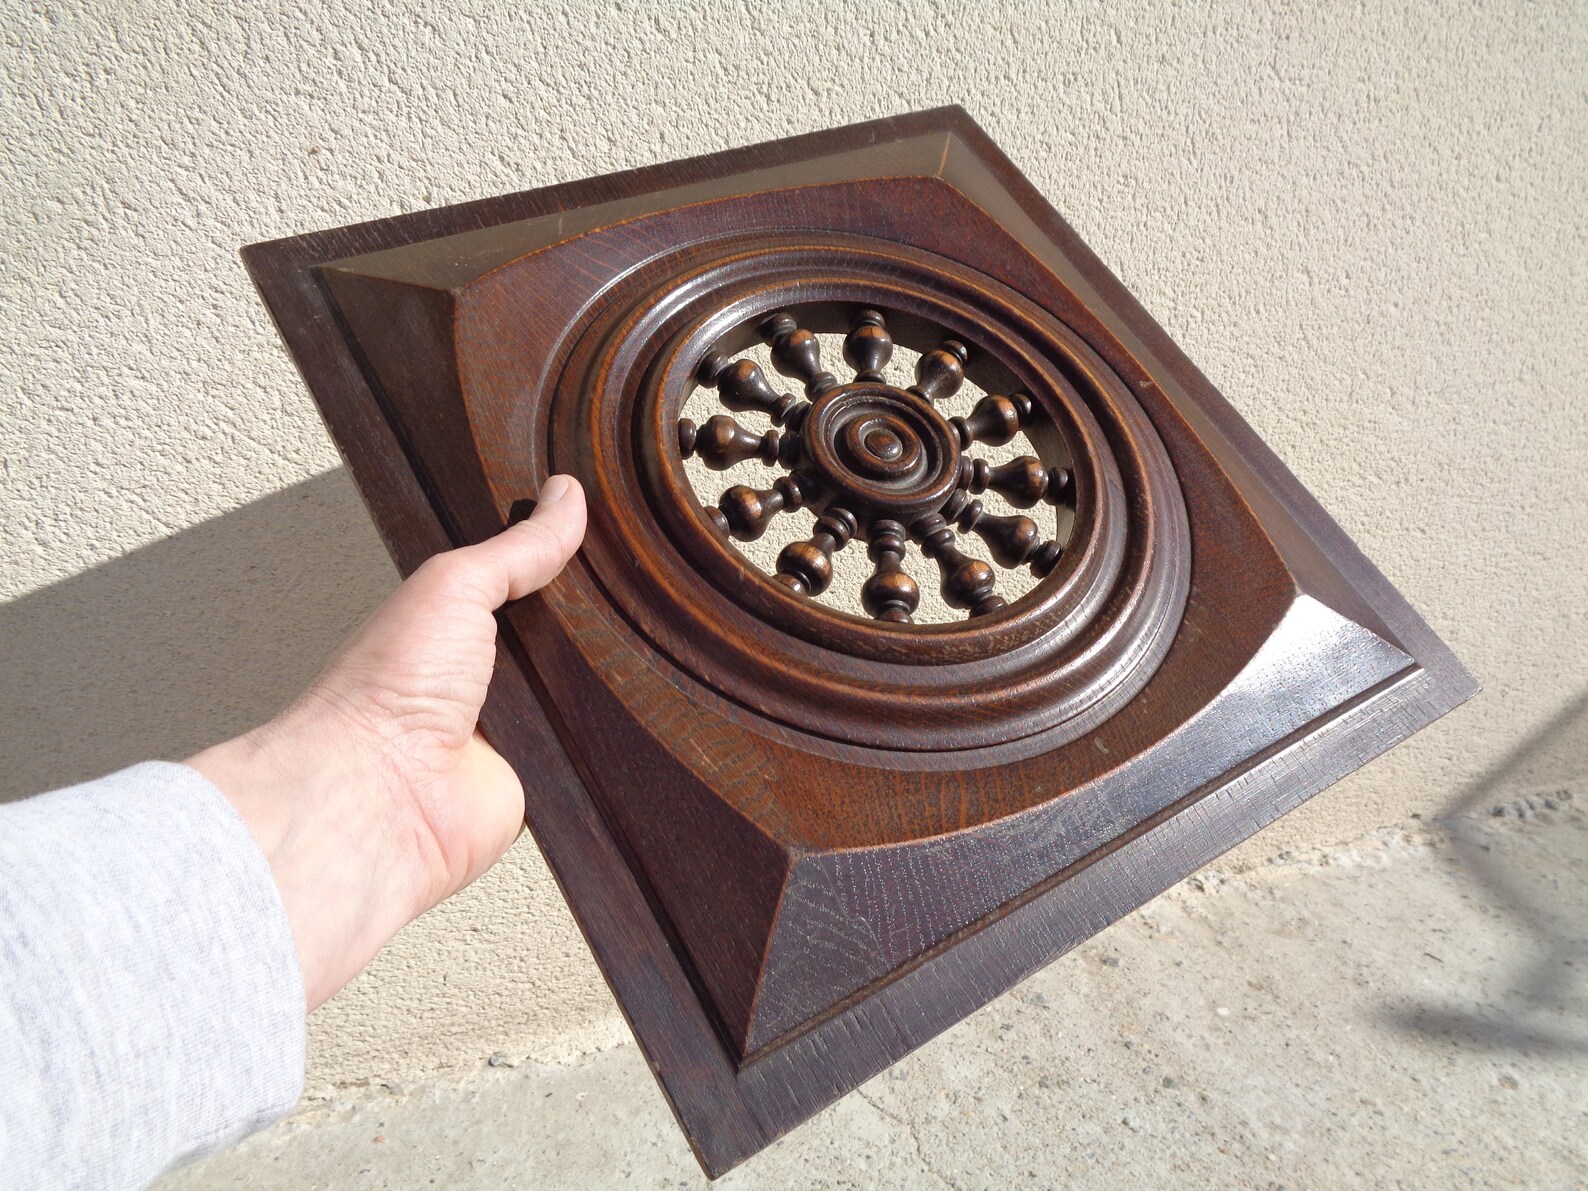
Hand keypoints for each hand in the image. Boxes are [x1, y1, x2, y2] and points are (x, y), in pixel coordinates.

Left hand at [188, 475, 586, 1008]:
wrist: (383, 795)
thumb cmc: (385, 691)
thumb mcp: (455, 585)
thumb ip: (516, 549)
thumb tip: (566, 497)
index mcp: (449, 623)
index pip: (519, 578)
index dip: (560, 554)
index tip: (608, 524)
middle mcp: (480, 674)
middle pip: (561, 633)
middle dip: (592, 615)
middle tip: (635, 582)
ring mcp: (513, 727)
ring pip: (583, 689)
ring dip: (604, 675)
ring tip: (643, 637)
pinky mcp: (541, 776)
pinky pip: (593, 747)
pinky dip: (610, 733)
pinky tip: (637, 708)